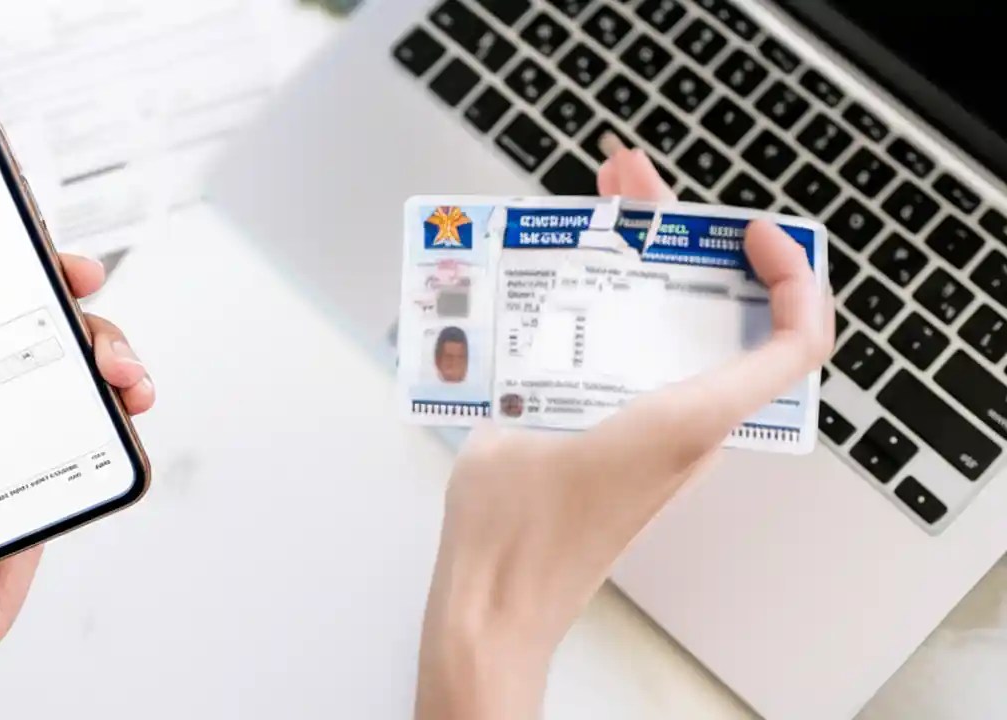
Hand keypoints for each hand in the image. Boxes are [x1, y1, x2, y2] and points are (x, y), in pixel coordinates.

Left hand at [0, 255, 154, 718]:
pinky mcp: (43, 479)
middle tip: (87, 289)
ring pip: (71, 375)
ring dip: (108, 355)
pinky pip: (91, 433)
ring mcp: (9, 441)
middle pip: (31, 329)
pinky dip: (120, 414)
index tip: (27, 239)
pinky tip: (128, 411)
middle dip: (70, 300)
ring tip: (122, 373)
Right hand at [415, 147, 834, 719]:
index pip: (794, 345)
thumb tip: (532, 321)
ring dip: (651, 277)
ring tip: (594, 221)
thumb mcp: (513, 424)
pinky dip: (625, 322)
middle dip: (681, 238)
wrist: (498, 609)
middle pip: (723, 318)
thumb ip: (529, 365)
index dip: (792, 275)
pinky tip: (568, 296)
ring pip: (685, 340)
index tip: (748, 230)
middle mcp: (688, 432)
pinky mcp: (632, 453)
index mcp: (681, 421)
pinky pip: (649, 369)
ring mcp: (663, 444)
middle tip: (627, 185)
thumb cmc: (511, 538)